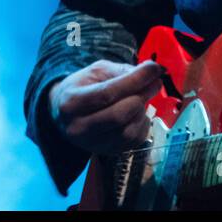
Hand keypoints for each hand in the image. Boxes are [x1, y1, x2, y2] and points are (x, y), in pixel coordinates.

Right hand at [45, 59, 164, 155]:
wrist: (67, 114)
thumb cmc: (83, 88)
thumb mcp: (96, 71)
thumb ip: (122, 71)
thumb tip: (152, 71)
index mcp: (72, 102)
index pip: (107, 93)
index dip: (135, 81)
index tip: (154, 69)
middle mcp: (79, 128)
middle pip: (119, 115)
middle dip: (142, 95)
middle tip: (154, 83)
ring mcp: (93, 144)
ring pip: (128, 130)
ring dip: (142, 110)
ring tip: (141, 97)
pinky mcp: (108, 152)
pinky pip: (134, 140)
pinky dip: (142, 124)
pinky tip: (138, 113)